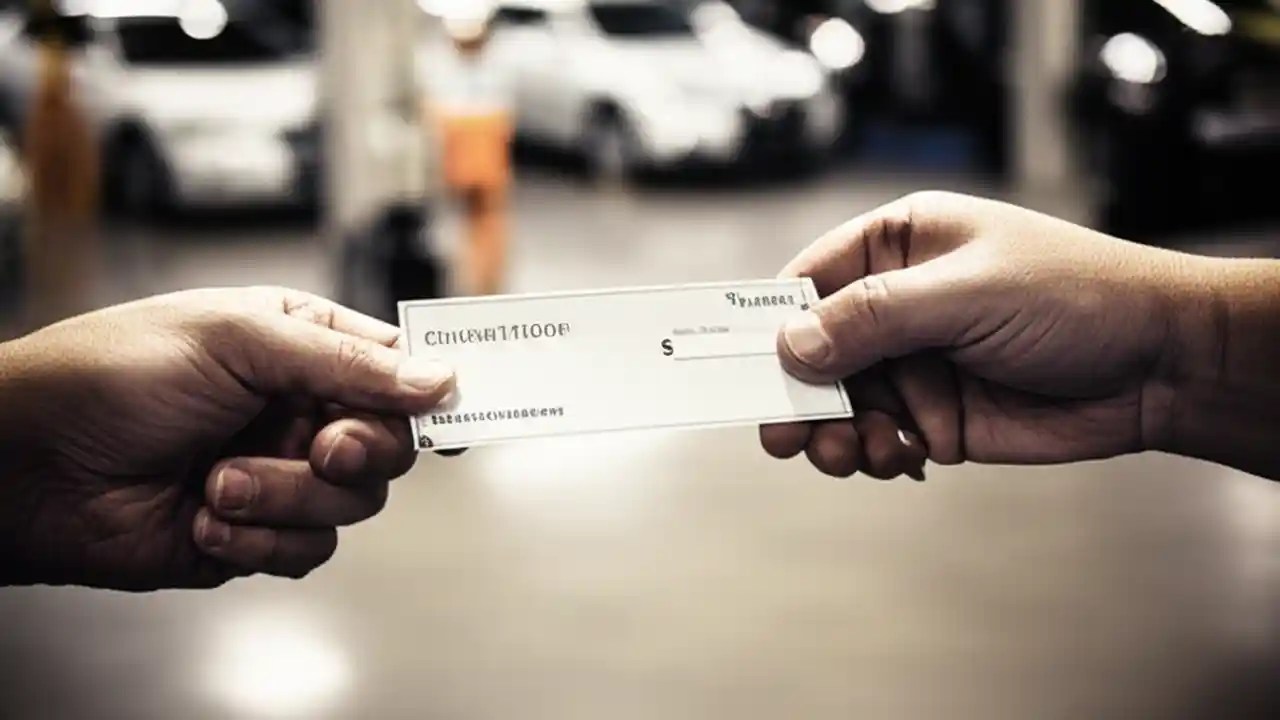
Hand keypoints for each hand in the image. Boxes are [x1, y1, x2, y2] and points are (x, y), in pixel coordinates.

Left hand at [0, 288, 452, 590]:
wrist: (28, 464)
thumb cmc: (115, 375)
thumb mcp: (237, 340)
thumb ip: (345, 364)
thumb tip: (441, 381)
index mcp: (301, 347)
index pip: (396, 369)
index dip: (424, 392)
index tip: (441, 412)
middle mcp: (299, 410)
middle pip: (389, 444)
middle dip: (356, 451)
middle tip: (319, 446)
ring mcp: (281, 474)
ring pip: (352, 503)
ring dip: (287, 497)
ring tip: (218, 483)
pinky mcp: (258, 534)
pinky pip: (309, 550)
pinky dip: (261, 540)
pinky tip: (204, 519)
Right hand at [760, 191, 1217, 478]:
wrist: (1160, 367)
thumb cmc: (1073, 298)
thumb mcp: (967, 293)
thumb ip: (875, 318)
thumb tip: (791, 346)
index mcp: (898, 244)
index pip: (809, 280)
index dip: (769, 324)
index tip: (736, 368)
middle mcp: (898, 303)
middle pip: (814, 352)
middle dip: (799, 396)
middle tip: (784, 437)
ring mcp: (916, 362)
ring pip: (841, 404)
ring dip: (837, 434)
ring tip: (857, 452)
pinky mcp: (936, 416)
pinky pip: (879, 438)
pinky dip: (877, 454)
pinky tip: (905, 457)